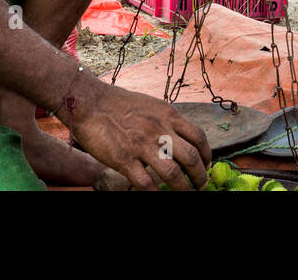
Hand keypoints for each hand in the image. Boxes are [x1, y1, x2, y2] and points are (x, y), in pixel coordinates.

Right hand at [67, 84, 210, 190]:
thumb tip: (182, 139)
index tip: (207, 165)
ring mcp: (142, 145)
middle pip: (191, 158)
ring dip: (183, 188)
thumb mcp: (152, 105)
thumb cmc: (120, 104)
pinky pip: (145, 182)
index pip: (198, 137)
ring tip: (186, 193)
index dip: (206, 155)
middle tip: (201, 185)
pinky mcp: (124, 159)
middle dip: (200, 176)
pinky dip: (156, 193)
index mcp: (168, 115)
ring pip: (172, 174)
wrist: (90, 102)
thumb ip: (167, 121)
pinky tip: (158, 195)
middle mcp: (159, 130)